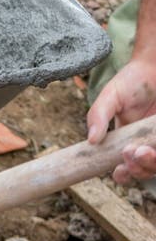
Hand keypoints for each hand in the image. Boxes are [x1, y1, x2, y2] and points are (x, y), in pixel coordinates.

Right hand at [86, 57, 155, 183]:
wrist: (155, 65)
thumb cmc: (132, 80)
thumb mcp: (110, 96)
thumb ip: (98, 116)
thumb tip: (91, 140)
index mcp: (124, 142)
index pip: (123, 168)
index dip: (122, 175)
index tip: (119, 171)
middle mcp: (143, 144)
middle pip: (142, 171)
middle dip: (137, 170)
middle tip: (132, 152)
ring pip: (155, 166)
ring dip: (149, 164)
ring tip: (144, 149)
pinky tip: (153, 144)